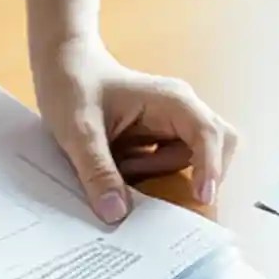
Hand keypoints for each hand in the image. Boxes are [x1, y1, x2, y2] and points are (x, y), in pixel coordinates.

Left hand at [31, 35, 238, 223]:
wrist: (62, 65)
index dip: (211, 167)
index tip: (202, 198)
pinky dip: (151, 172)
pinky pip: (170, 162)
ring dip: (158, 172)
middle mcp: (181, 111)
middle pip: (217, 146)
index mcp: (172, 100)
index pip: (208, 135)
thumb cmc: (73, 85)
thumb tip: (117, 213)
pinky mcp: (160, 136)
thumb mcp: (78, 131)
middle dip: (199, 173)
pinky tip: (121, 164)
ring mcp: (173, 123)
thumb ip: (97, 170)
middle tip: (163, 190)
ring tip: (120, 163)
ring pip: (189, 160)